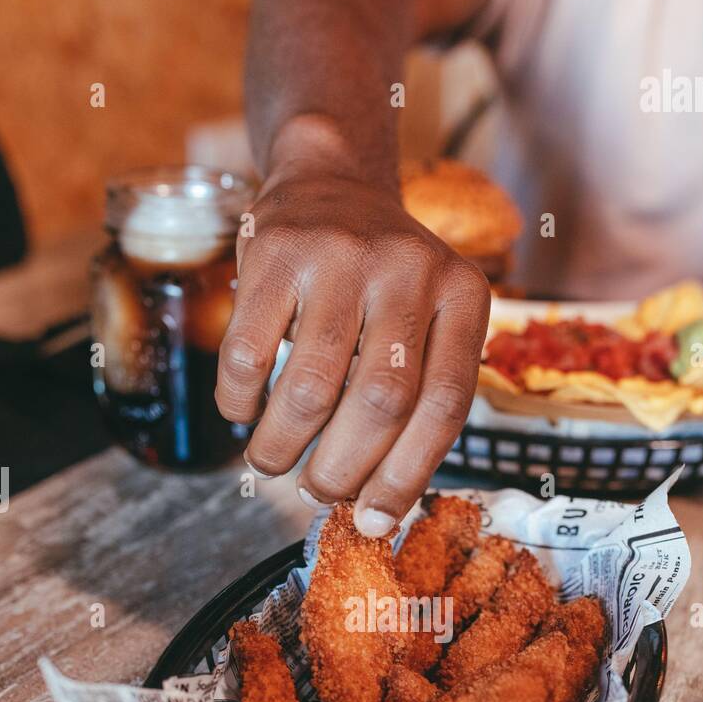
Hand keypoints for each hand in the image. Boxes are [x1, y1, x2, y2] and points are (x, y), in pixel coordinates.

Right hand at [215, 168, 490, 535]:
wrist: (330, 181)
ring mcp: (341, 255)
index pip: (445, 406)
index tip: (375, 520)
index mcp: (462, 296)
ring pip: (311, 388)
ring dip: (282, 446)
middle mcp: (410, 269)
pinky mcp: (275, 251)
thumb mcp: (425, 323)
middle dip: (342, 470)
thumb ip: (416, 403)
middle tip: (317, 493)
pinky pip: (250, 354)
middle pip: (380, 403)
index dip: (407, 476)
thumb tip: (377, 513)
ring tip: (271, 463)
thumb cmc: (382, 285)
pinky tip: (243, 414)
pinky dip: (240, 402)